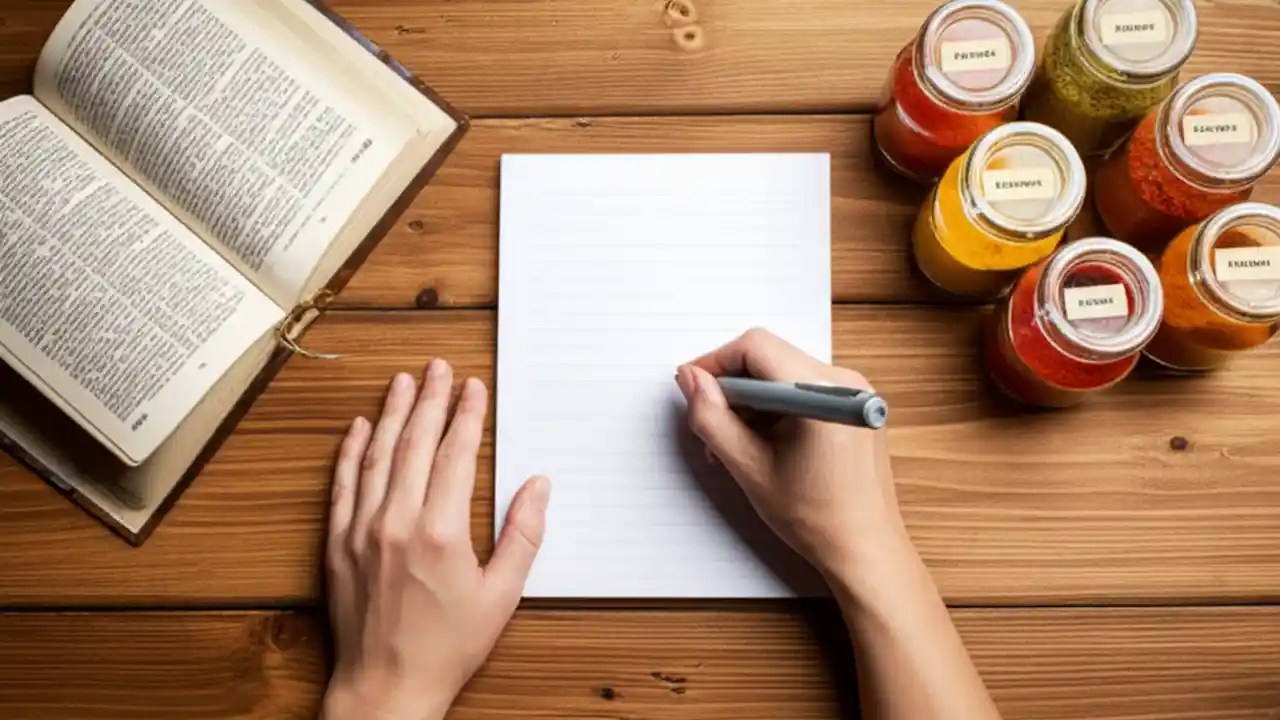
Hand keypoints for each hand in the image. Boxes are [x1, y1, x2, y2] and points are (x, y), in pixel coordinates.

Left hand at [323, 360, 551, 719]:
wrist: (386, 688)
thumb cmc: (446, 648)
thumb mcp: (502, 595)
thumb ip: (523, 536)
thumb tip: (538, 487)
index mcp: (442, 531)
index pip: (457, 454)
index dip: (467, 415)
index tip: (474, 389)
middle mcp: (398, 522)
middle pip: (416, 443)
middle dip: (431, 399)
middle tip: (439, 368)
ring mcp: (362, 530)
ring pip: (378, 455)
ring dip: (393, 413)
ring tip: (404, 382)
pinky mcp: (338, 544)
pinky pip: (343, 484)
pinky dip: (351, 451)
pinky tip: (361, 427)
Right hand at [675, 328, 906, 585]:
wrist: (864, 549)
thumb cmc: (815, 517)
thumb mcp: (749, 467)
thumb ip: (711, 418)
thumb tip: (690, 378)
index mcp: (822, 393)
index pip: (755, 347)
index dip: (715, 362)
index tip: (692, 387)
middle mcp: (844, 381)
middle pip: (770, 358)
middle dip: (733, 388)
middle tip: (712, 429)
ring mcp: (854, 391)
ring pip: (783, 373)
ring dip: (752, 401)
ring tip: (736, 445)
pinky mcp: (854, 404)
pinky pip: (803, 388)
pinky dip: (776, 408)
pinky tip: (763, 443)